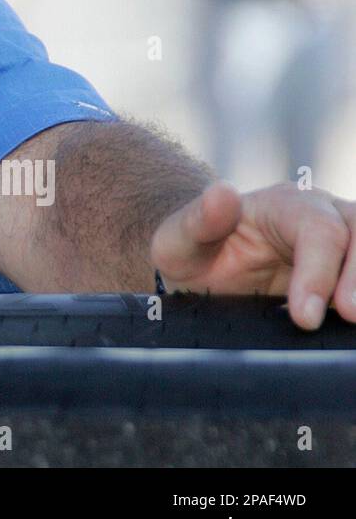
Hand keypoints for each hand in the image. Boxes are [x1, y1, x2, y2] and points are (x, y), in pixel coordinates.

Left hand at [151, 180, 355, 329]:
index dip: (318, 271)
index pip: (317, 228)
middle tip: (348, 316)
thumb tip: (223, 192)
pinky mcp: (344, 272)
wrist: (200, 269)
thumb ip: (198, 219)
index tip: (305, 316)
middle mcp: (320, 216)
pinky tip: (348, 326)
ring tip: (351, 322)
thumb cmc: (192, 251)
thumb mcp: (179, 240)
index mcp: (282, 205)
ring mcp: (340, 244)